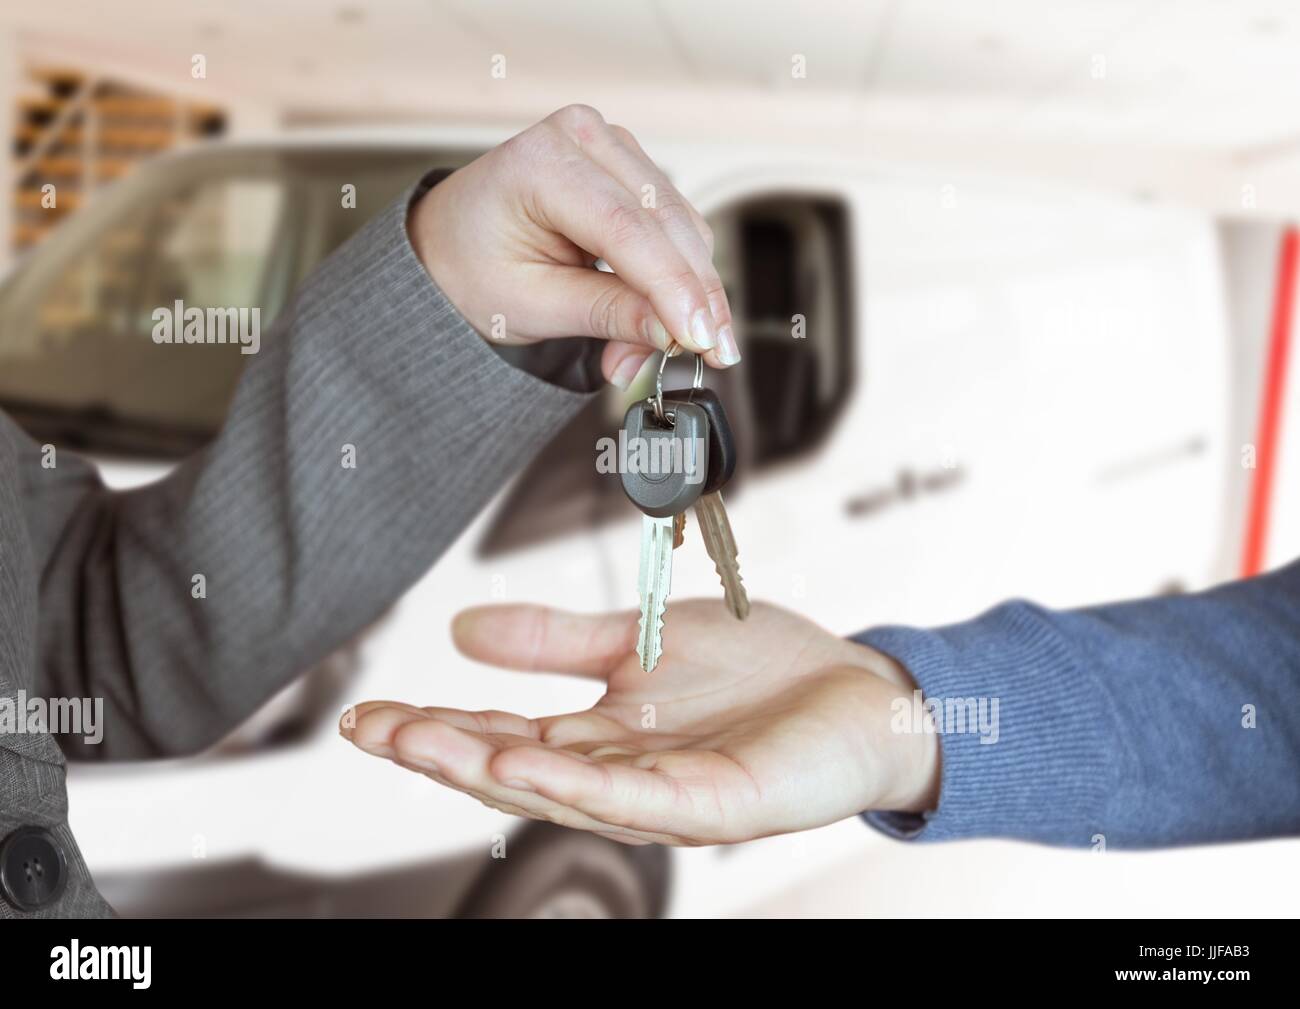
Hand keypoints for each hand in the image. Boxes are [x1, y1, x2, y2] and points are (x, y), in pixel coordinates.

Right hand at [342, 601, 939, 845]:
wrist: (860, 686)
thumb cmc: (763, 670)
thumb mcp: (638, 640)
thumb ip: (556, 640)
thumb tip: (462, 631)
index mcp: (602, 738)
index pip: (501, 733)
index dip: (435, 725)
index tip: (367, 711)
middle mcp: (623, 777)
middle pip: (515, 771)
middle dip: (440, 752)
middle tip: (372, 730)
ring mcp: (667, 798)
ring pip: (563, 793)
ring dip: (488, 768)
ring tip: (423, 743)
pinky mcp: (717, 806)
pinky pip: (637, 800)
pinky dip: (575, 784)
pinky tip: (522, 760)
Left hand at [408, 105, 738, 387]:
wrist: (449, 245)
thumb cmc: (472, 268)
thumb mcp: (532, 305)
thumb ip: (606, 314)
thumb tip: (673, 332)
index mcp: (541, 163)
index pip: (627, 228)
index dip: (674, 288)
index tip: (702, 339)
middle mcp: (582, 137)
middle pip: (666, 223)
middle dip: (693, 298)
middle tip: (704, 358)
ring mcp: (611, 146)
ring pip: (683, 225)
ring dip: (689, 292)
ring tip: (662, 349)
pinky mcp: (630, 168)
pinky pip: (676, 224)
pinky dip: (680, 276)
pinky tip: (663, 319)